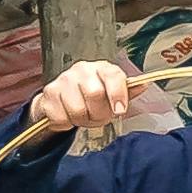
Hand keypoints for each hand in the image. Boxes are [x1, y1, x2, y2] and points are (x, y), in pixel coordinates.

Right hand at [29, 58, 149, 139]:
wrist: (61, 96)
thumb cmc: (90, 94)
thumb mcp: (112, 91)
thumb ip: (127, 90)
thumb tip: (143, 85)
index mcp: (101, 68)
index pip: (113, 76)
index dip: (117, 95)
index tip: (119, 110)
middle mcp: (81, 70)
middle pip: (95, 94)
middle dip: (98, 113)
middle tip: (98, 117)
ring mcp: (63, 81)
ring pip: (77, 110)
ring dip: (82, 120)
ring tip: (83, 116)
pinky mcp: (48, 95)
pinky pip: (60, 117)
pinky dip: (66, 123)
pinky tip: (68, 116)